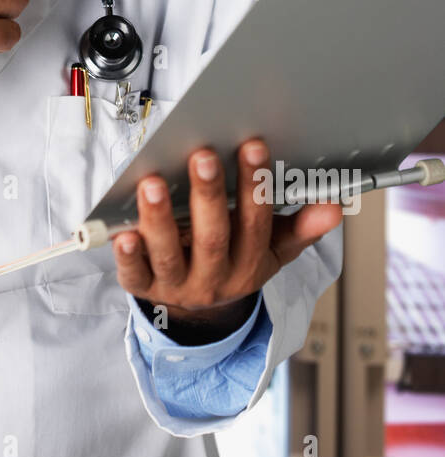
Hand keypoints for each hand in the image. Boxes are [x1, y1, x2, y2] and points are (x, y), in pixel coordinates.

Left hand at [112, 138, 341, 338]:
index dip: (255, 188)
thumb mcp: (272, 252)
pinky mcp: (143, 287)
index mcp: (248, 265)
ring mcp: (176, 284)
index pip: (256, 225)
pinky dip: (128, 256)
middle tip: (202, 157)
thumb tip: (334, 208)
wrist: (198, 310)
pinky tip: (123, 233)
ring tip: (152, 184)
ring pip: (168, 254)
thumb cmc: (235, 262)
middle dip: (208, 196)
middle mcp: (214, 277)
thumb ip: (300, 228)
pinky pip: (134, 275)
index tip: (252, 146)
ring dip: (159, 219)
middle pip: (212, 238)